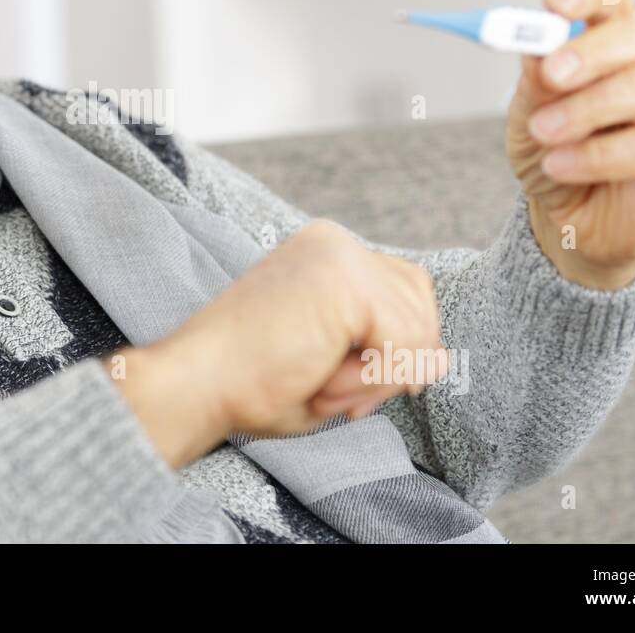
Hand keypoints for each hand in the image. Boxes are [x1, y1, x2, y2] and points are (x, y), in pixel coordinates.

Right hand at [112, 220, 443, 467]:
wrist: (196, 382)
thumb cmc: (250, 381)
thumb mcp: (332, 359)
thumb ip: (386, 349)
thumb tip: (438, 358)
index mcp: (327, 251)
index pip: (407, 294)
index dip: (391, 351)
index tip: (333, 381)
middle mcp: (336, 242)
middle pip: (422, 307)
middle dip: (391, 366)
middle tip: (330, 393)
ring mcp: (342, 257)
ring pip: (419, 334)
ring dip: (377, 380)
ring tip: (320, 386)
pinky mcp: (347, 284)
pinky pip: (406, 349)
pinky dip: (371, 384)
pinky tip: (322, 384)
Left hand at [506, 0, 634, 289]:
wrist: (567, 216)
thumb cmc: (552, 152)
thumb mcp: (528, 115)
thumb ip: (534, 82)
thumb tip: (534, 46)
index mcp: (610, 42)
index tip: (552, 2)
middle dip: (588, 52)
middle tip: (549, 75)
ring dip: (584, 110)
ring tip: (542, 133)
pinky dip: (598, 155)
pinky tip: (560, 165)